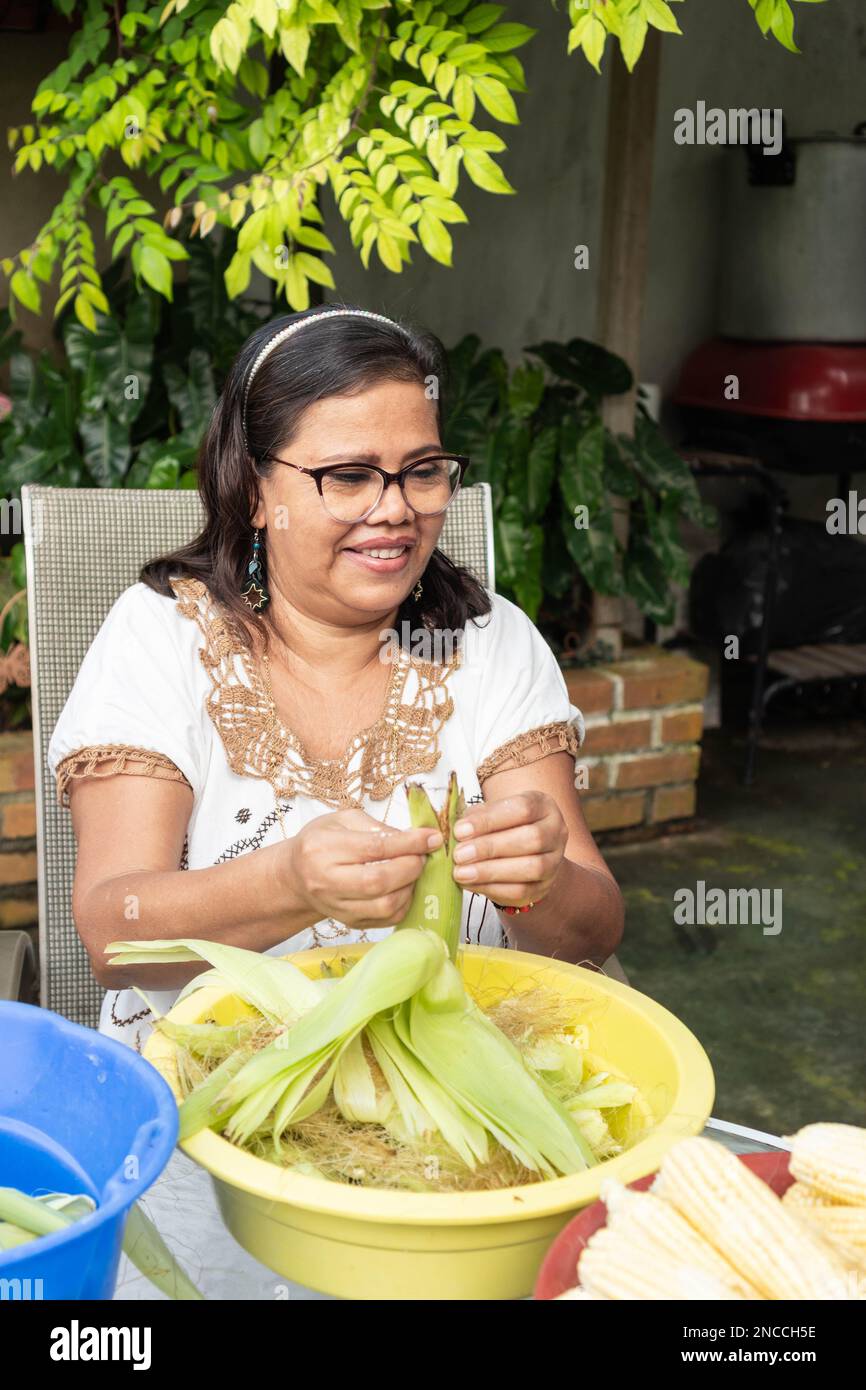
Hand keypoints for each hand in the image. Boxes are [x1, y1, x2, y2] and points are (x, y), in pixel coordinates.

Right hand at [283, 808, 442, 931]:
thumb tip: (414, 838)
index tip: (432, 837)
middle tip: (422, 856)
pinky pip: (386, 920)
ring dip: (410, 887)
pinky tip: (404, 887)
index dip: (409, 843)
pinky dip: (404, 903)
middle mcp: (327, 882)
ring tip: (412, 871)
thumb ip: (377, 827)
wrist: (296, 876)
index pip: (374, 848)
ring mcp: (337, 907)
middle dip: (411, 867)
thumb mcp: (343, 820)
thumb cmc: (321, 842)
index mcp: (323, 848)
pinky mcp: (349, 923)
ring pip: (385, 905)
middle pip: (379, 881)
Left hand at [451, 791, 567, 906]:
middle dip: (490, 847)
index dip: (489, 820)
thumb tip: (459, 830)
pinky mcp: (545, 886)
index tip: (460, 831)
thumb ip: (476, 817)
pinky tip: (471, 884)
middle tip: (459, 855)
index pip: (522, 809)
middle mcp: (555, 831)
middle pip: (531, 838)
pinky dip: (493, 888)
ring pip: (531, 867)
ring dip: (491, 871)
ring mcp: (554, 860)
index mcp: (542, 805)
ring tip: (462, 873)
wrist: (523, 855)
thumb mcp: (491, 814)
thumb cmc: (503, 827)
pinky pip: (522, 890)